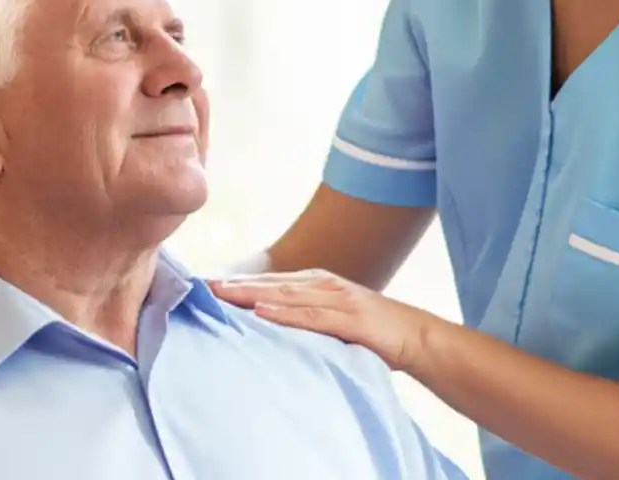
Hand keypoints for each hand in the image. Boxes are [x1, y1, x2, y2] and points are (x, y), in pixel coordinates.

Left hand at [209, 269, 438, 371]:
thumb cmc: (372, 334)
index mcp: (318, 284)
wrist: (417, 338)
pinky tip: (261, 313)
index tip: (206, 285)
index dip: (238, 282)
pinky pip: (311, 315)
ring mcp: (338, 299)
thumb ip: (305, 323)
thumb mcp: (334, 324)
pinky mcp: (350, 318)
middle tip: (201, 285)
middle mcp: (324, 284)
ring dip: (251, 293)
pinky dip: (284, 313)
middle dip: (235, 284)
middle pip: (271, 283)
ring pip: (285, 294)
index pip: (269, 281)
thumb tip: (268, 332)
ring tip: (221, 294)